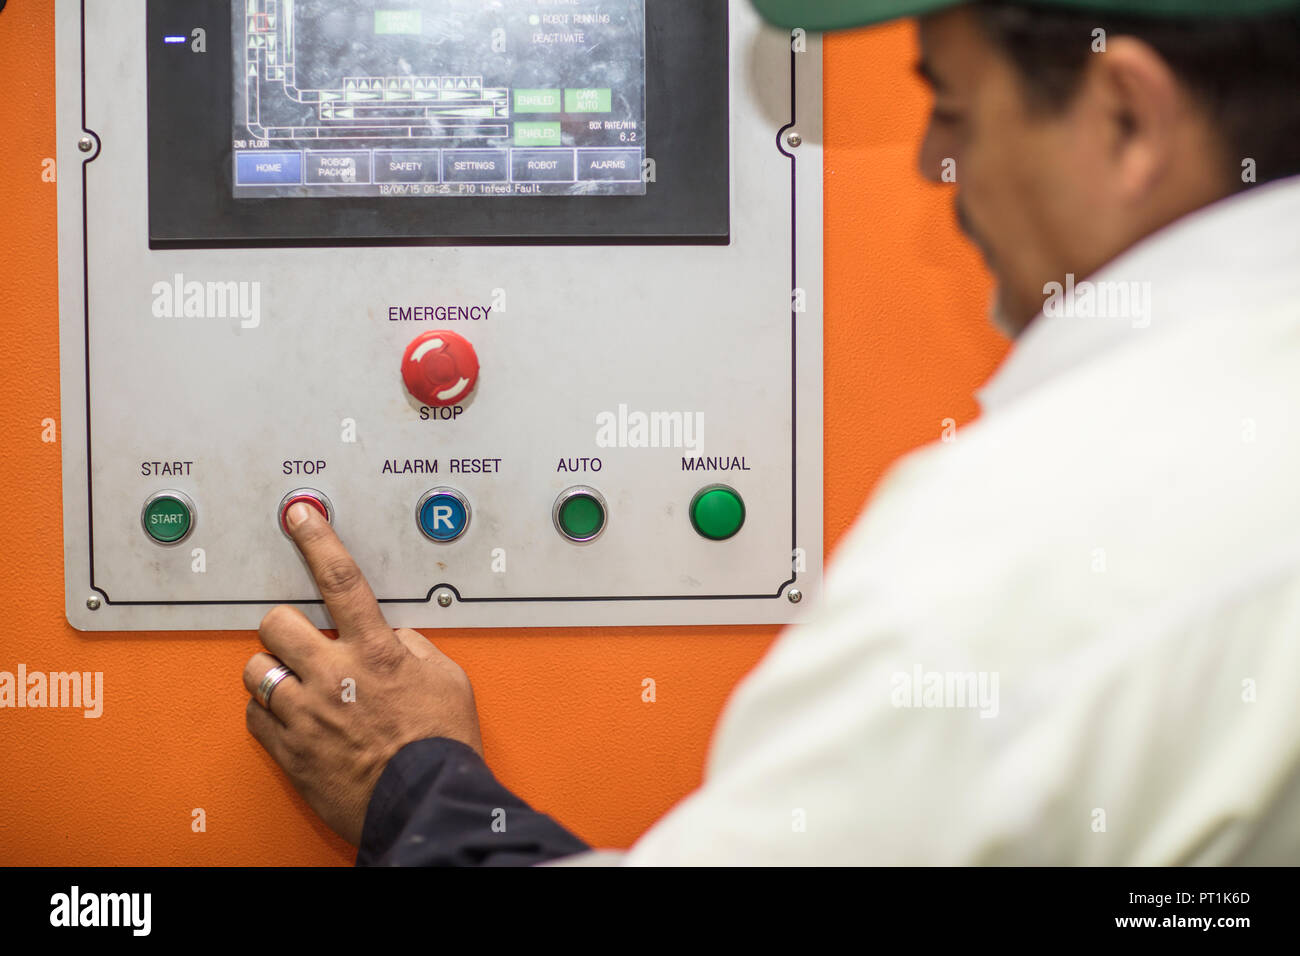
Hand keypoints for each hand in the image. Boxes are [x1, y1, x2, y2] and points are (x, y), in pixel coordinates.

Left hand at [243, 501, 482, 845]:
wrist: (426, 805)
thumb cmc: (441, 747)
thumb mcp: (447, 681)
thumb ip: (413, 648)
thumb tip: (393, 638)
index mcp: (377, 652)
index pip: (341, 579)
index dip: (318, 539)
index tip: (301, 515)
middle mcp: (335, 676)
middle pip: (277, 623)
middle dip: (284, 626)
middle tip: (299, 638)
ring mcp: (306, 714)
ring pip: (256, 671)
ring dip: (272, 672)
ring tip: (296, 684)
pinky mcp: (290, 750)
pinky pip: (255, 717)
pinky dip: (268, 714)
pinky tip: (293, 718)